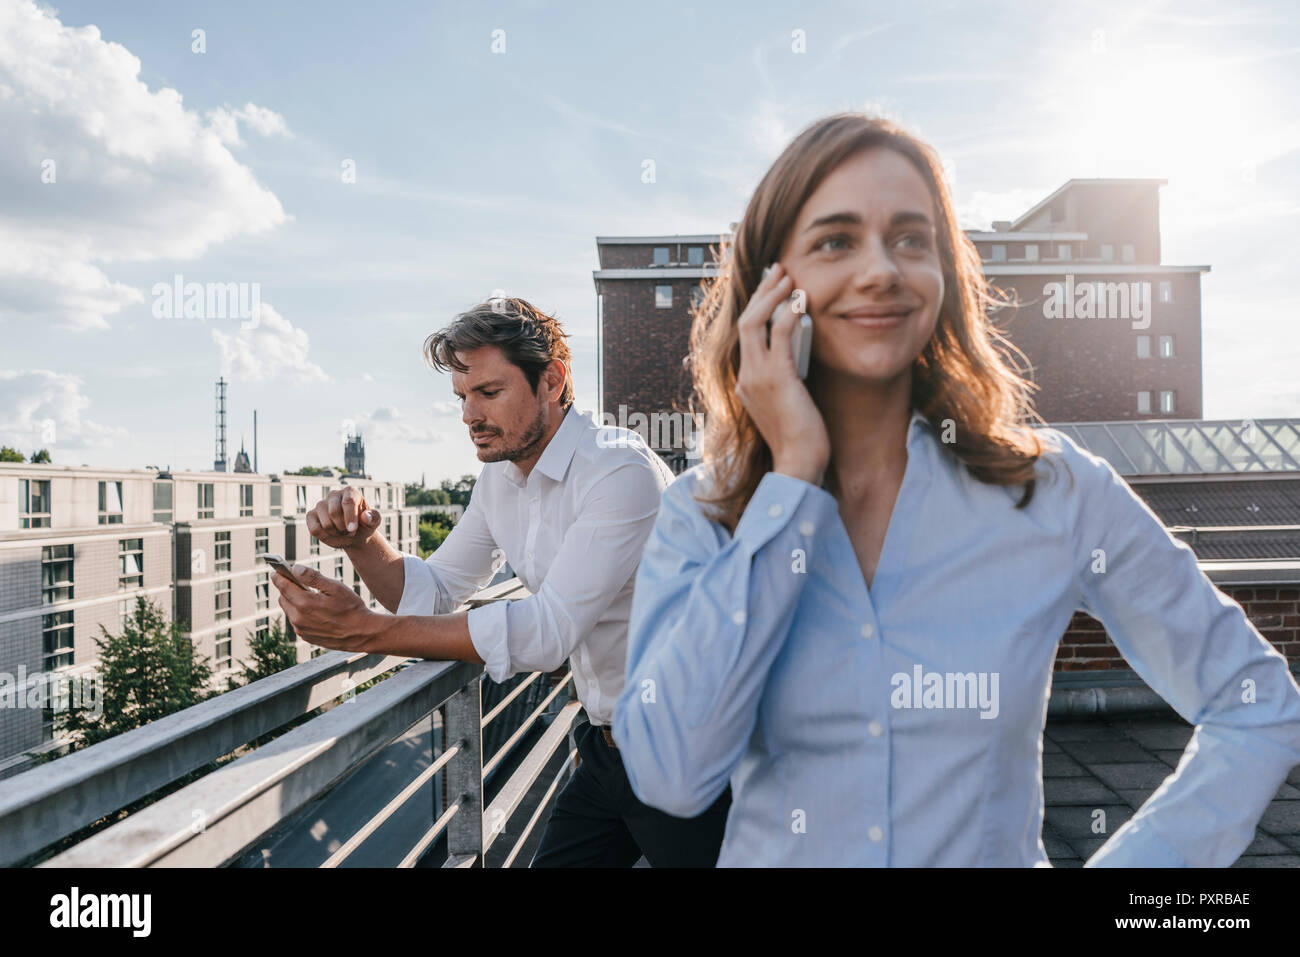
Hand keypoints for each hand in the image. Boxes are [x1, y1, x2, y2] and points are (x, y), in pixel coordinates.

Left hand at [272, 563, 374, 651]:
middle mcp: (298, 618)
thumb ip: (313, 577)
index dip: (279, 576)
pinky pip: (296, 621)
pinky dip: (301, 613)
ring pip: (289, 610)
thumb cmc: (351, 608)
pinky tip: (316, 610)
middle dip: (288, 588)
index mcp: (304, 603)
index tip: (276, 571)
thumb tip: (295, 568)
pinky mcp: (305, 636)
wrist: (361, 634)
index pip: (283, 586)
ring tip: (310, 596)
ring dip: (294, 601)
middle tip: (299, 582)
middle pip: (283, 598)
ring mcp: (301, 629)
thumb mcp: (335, 587)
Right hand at [306, 486, 382, 549]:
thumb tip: (365, 516)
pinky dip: (325, 536)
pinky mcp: (311, 515)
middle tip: (351, 531)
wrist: (354, 534)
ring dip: (336, 533)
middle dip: (343, 528)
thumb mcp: (374, 522)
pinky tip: (332, 533)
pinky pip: (314, 529)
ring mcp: (321, 504)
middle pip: (334, 512)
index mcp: (350, 492)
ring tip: (343, 531)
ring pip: (325, 523)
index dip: (350, 517)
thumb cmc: (364, 525)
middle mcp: (334, 495)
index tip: (353, 529)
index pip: (348, 502)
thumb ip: (373, 518)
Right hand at [734, 261, 830, 484]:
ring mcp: (757, 377)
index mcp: (746, 381)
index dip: (757, 306)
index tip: (772, 288)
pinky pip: (779, 336)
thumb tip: (801, 349)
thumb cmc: (801, 437)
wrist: (799, 463)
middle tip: (777, 270)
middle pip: (744, 321)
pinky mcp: (777, 379)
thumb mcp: (789, 400)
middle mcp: (745, 376)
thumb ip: (788, 374)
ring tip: (788, 277)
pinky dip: (789, 314)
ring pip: (754, 322)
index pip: (745, 334)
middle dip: (761, 292)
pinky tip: (801, 300)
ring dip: (772, 295)